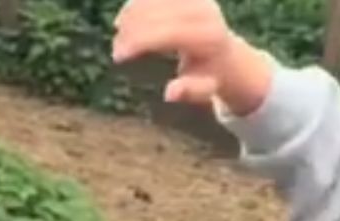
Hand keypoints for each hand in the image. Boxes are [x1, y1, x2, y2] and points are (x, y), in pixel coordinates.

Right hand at [110, 0, 272, 114]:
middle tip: (115, 50)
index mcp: (209, 37)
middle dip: (131, 30)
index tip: (118, 56)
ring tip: (118, 33)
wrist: (224, 53)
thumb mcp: (203, 89)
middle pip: (157, 14)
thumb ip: (190, 91)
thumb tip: (170, 92)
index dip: (140, 42)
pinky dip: (137, 3)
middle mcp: (205, 11)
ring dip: (130, 14)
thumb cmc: (207, 75)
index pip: (168, 34)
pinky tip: (124, 17)